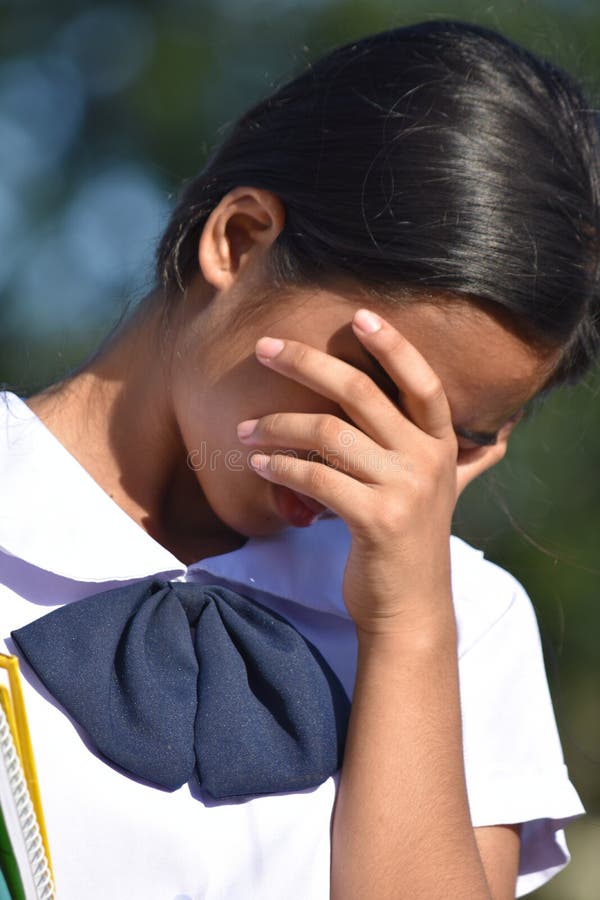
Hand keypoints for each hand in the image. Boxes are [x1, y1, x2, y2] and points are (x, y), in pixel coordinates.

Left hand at [238, 308, 472, 633]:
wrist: (409, 607)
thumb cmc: (414, 542)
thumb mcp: (445, 494)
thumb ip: (466, 461)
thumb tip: (499, 439)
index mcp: (442, 445)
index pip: (421, 381)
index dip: (392, 345)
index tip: (358, 316)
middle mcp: (427, 460)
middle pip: (359, 392)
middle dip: (306, 362)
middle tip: (265, 349)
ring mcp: (403, 489)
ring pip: (327, 433)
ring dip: (276, 425)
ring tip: (246, 430)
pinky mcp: (374, 519)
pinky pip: (314, 477)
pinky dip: (279, 467)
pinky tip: (259, 466)